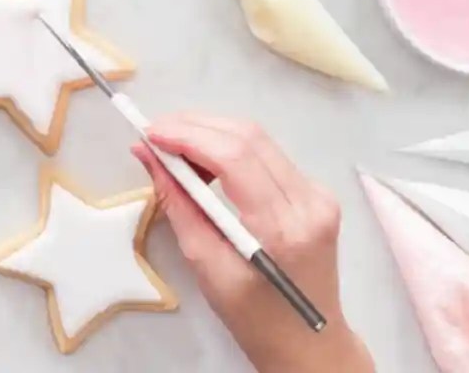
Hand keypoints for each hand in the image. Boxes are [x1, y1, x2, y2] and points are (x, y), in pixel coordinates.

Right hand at [130, 114, 373, 372]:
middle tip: (155, 133)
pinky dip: (231, 150)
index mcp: (282, 227)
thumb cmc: (256, 318)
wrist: (309, 342)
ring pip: (259, 140)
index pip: (235, 157)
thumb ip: (178, 207)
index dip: (189, 135)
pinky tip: (205, 162)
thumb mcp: (207, 268)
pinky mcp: (317, 193)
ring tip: (173, 147)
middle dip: (196, 126)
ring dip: (212, 133)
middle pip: (249, 137)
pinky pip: (269, 156)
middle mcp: (309, 202)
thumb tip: (149, 158)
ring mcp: (319, 195)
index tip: (150, 133)